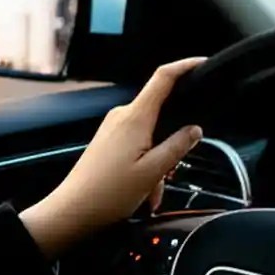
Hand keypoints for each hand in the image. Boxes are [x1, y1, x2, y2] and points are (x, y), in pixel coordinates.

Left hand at [19, 57, 205, 258]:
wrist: (72, 211)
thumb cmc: (109, 193)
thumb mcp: (153, 171)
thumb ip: (178, 146)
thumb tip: (194, 130)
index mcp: (136, 117)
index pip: (163, 78)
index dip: (185, 66)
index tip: (202, 63)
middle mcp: (122, 115)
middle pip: (161, 113)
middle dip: (172, 142)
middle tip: (171, 171)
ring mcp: (113, 127)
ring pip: (151, 135)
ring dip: (158, 161)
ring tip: (152, 190)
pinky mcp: (108, 140)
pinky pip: (138, 144)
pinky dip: (146, 165)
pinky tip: (143, 190)